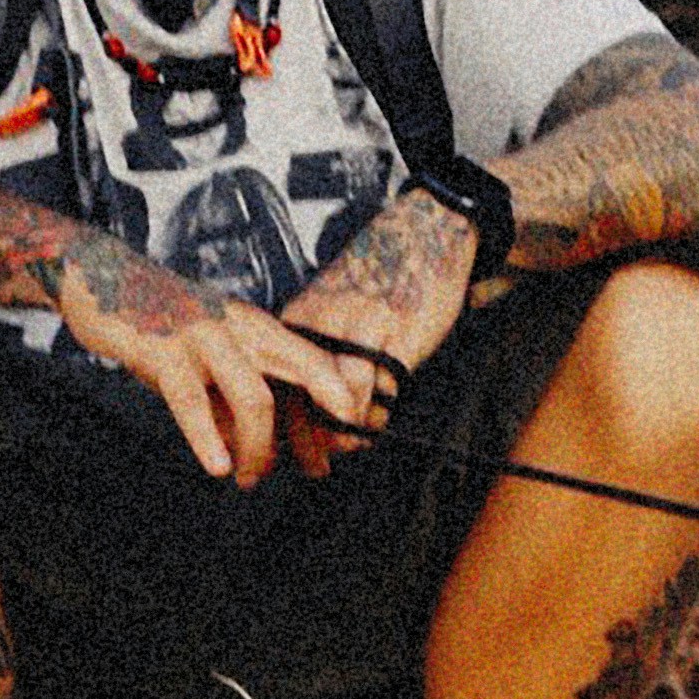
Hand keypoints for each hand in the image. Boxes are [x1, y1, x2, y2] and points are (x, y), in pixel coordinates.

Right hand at [50, 237, 380, 484]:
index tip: (350, 429)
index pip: (311, 357)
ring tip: (251, 478)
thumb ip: (232, 398)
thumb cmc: (163, 325)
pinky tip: (216, 466)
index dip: (335, 393)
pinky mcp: (165, 351)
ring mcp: (204, 336)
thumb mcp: (209, 357)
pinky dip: (206, 438)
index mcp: (255, 325)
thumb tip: (254, 452)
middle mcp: (239, 327)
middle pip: (300, 368)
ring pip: (252, 396)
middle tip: (321, 466)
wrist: (106, 282)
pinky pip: (192, 401)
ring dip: (257, 447)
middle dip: (319, 418)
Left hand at [276, 187, 489, 471]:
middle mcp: (323, 328)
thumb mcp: (331, 305)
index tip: (282, 452)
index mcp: (300, 319)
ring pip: (342, 408)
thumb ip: (315, 348)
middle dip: (308, 445)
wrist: (424, 231)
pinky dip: (379, 418)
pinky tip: (379, 421)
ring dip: (347, 436)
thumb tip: (302, 402)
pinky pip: (382, 396)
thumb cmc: (380, 271)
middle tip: (316, 467)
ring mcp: (361, 335)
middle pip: (302, 404)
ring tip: (353, 445)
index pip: (274, 387)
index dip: (276, 428)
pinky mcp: (399, 340)